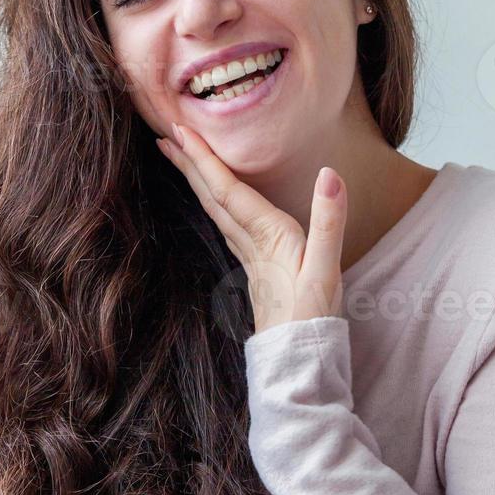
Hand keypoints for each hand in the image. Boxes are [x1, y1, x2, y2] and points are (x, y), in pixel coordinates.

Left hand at [156, 121, 346, 334]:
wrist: (298, 364)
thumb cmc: (312, 321)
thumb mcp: (326, 270)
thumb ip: (329, 222)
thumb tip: (329, 174)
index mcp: (267, 236)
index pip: (227, 189)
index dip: (204, 158)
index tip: (180, 130)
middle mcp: (252, 243)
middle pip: (212, 197)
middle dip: (189, 164)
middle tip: (164, 135)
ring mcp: (251, 258)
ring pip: (217, 211)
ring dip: (197, 182)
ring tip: (182, 160)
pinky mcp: (258, 269)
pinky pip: (228, 226)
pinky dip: (216, 205)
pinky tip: (217, 205)